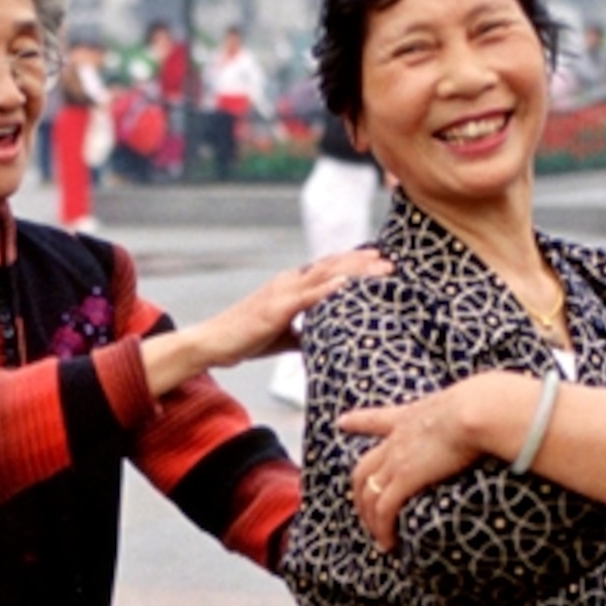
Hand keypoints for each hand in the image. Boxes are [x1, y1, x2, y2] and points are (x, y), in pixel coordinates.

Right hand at [149, 248, 392, 394]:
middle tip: (391, 262)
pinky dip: (328, 289)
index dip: (355, 264)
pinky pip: (306, 296)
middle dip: (363, 262)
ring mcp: (282, 293)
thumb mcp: (282, 336)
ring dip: (355, 271)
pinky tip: (347, 285)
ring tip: (380, 270)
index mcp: (291, 286)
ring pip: (325, 275)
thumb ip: (305, 333)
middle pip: (332, 265)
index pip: (329, 269)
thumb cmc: (245, 339)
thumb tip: (326, 340)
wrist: (214, 343)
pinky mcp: (275, 308)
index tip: (380, 263)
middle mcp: (289, 282)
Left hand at [339, 370, 525, 551]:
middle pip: (363, 469)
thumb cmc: (487, 406)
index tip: (343, 422)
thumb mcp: (473, 405)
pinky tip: (388, 542)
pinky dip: (382, 528)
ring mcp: (398, 459)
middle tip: (362, 510)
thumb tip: (500, 412)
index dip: (359, 422)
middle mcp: (398, 439)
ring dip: (370, 520)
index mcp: (412, 417)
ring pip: (368, 495)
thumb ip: (476, 413)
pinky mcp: (405, 478)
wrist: (480, 409)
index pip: (379, 419)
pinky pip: (384, 510)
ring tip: (379, 538)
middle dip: (359, 494)